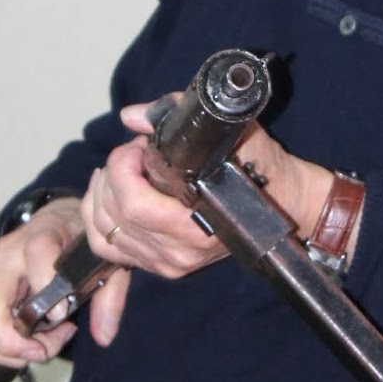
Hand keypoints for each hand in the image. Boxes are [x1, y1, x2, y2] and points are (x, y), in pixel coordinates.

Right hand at [0, 197, 88, 366]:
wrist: (54, 221)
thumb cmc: (77, 242)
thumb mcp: (102, 260)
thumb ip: (110, 296)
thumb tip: (104, 337)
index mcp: (41, 237)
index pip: (37, 254)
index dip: (45, 286)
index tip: (62, 314)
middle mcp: (5, 254)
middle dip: (13, 341)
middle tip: (45, 350)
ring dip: (8, 349)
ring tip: (44, 345)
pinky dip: (1, 346)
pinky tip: (31, 339)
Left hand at [77, 102, 341, 348]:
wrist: (285, 201)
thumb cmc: (263, 165)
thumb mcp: (234, 130)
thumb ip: (179, 115)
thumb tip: (132, 116)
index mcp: (200, 224)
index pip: (135, 206)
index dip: (124, 168)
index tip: (139, 145)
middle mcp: (182, 251)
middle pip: (115, 217)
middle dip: (114, 174)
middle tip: (132, 152)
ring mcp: (170, 263)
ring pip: (104, 233)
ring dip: (101, 194)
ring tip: (119, 169)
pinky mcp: (162, 266)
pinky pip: (109, 249)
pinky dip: (97, 220)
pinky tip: (108, 195)